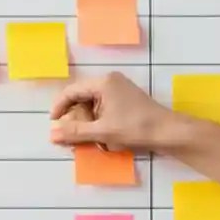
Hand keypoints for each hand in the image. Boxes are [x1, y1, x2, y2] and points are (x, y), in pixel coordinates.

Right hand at [48, 72, 183, 151]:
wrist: (168, 132)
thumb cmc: (135, 128)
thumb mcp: (102, 132)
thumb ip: (74, 132)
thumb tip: (51, 134)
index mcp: (102, 83)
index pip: (71, 92)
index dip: (59, 108)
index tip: (53, 125)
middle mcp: (109, 81)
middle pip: (80, 97)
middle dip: (73, 118)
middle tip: (71, 136)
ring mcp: (118, 89)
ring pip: (91, 104)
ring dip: (85, 121)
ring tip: (86, 138)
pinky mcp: (124, 99)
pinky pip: (102, 107)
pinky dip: (96, 120)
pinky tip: (99, 135)